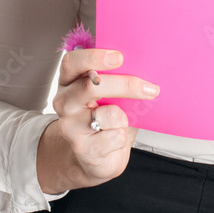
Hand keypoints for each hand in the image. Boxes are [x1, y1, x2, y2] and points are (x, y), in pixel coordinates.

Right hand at [38, 48, 159, 192]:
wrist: (97, 156)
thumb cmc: (107, 118)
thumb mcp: (111, 93)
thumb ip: (118, 77)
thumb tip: (145, 65)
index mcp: (69, 80)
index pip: (72, 62)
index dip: (94, 57)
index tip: (119, 57)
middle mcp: (64, 101)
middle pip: (91, 86)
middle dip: (124, 85)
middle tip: (148, 88)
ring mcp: (70, 126)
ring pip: (108, 114)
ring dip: (125, 117)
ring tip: (122, 121)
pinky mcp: (82, 148)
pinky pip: (114, 137)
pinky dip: (123, 136)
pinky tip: (116, 138)